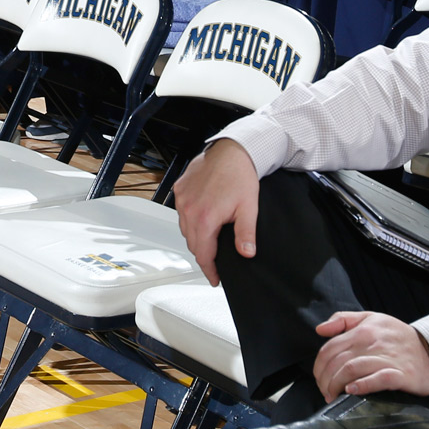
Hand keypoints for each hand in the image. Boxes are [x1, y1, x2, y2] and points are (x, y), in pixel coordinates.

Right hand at [172, 138, 260, 283]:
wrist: (232, 150)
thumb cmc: (240, 175)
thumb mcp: (249, 208)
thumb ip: (246, 234)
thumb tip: (246, 253)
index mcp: (205, 218)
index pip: (203, 254)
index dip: (210, 270)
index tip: (215, 278)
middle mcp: (189, 209)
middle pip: (193, 244)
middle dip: (204, 255)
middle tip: (216, 261)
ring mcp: (182, 199)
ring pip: (185, 229)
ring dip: (196, 237)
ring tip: (210, 239)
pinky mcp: (179, 189)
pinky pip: (181, 212)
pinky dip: (190, 219)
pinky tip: (201, 218)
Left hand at [313, 312, 428, 399]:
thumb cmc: (398, 337)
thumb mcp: (372, 319)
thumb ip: (343, 319)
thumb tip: (320, 330)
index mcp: (363, 329)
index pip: (330, 348)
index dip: (318, 366)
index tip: (319, 378)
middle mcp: (373, 342)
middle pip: (337, 361)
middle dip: (325, 380)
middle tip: (324, 391)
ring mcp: (387, 358)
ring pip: (351, 369)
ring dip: (336, 385)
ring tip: (333, 396)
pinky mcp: (401, 374)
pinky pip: (378, 379)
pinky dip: (362, 385)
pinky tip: (351, 391)